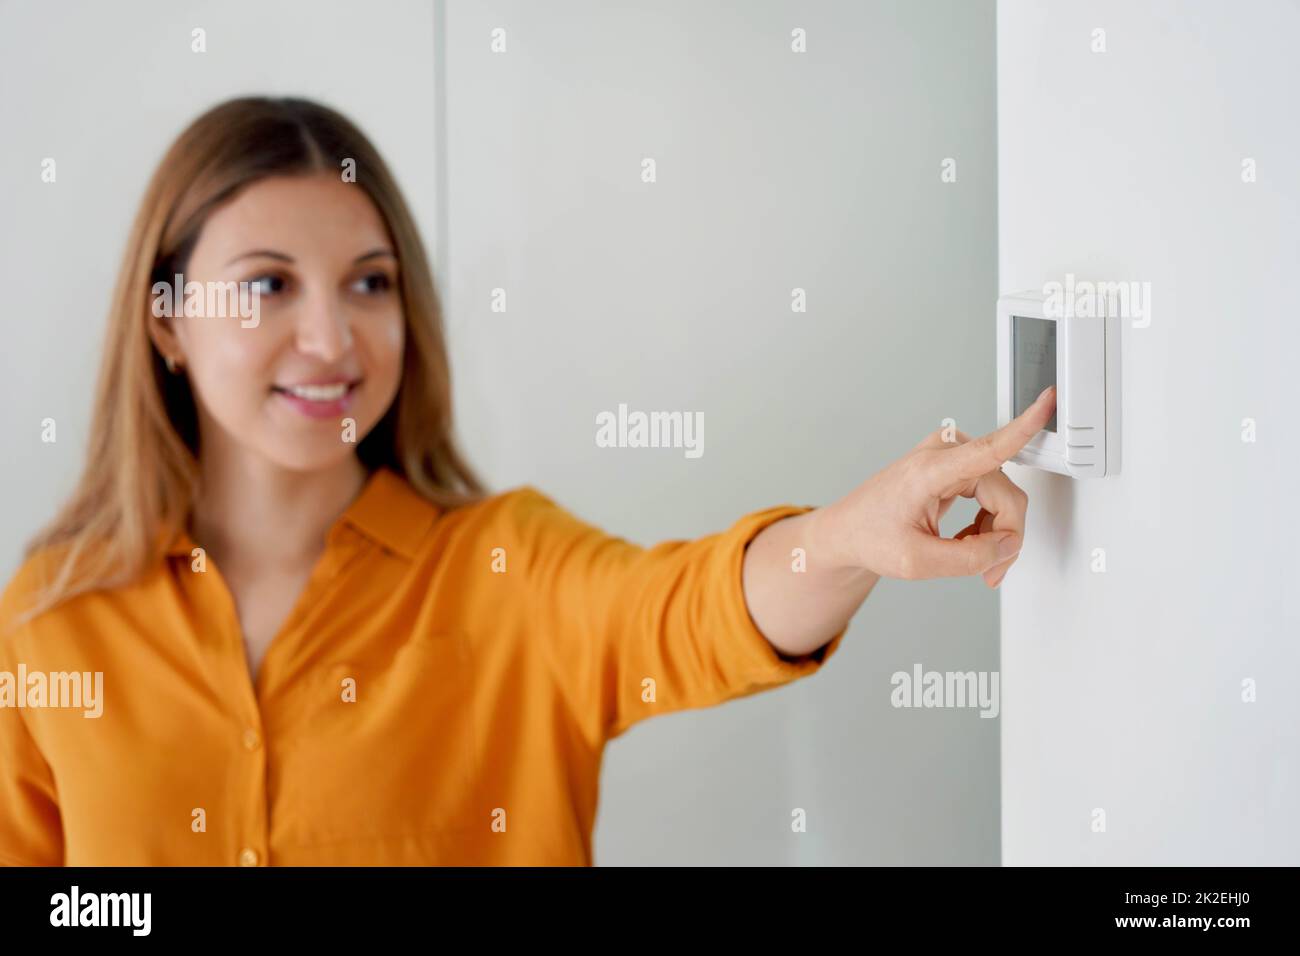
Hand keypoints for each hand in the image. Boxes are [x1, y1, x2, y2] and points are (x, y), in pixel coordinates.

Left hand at [815, 386, 1055, 587]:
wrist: (848, 531)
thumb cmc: (870, 537)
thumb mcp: (917, 563)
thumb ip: (969, 558)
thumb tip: (1008, 546)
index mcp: (929, 471)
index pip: (989, 447)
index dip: (1025, 426)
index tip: (1048, 399)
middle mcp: (942, 455)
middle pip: (1006, 495)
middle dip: (1004, 538)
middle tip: (990, 572)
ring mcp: (949, 458)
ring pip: (1003, 498)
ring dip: (996, 535)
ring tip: (975, 562)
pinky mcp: (954, 467)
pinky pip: (992, 496)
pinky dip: (987, 526)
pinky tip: (966, 542)